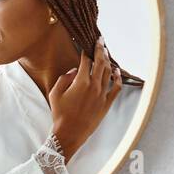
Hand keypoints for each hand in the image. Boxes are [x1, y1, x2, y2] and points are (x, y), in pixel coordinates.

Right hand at [49, 38, 121, 161]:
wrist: (70, 133)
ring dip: (108, 60)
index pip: (86, 61)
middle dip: (100, 49)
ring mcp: (102, 94)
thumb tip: (74, 70)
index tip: (86, 42)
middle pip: (100, 62)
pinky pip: (116, 87)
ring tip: (106, 52)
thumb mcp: (55, 94)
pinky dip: (118, 78)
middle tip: (100, 40)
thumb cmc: (60, 114)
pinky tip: (117, 71)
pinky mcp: (107, 103)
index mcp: (81, 82)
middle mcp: (94, 86)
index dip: (86, 50)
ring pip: (108, 72)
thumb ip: (64, 78)